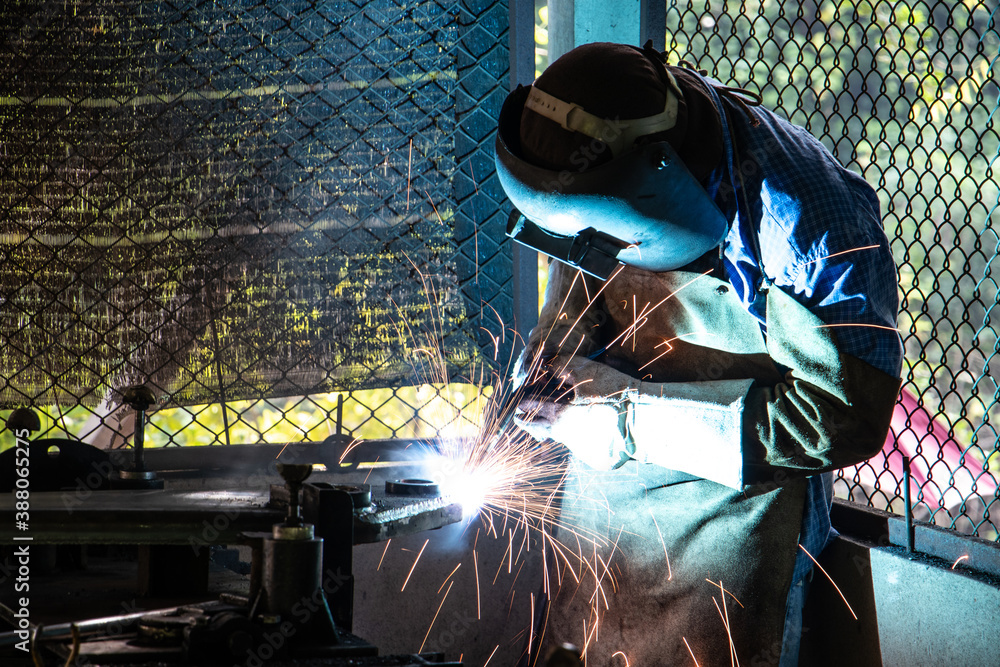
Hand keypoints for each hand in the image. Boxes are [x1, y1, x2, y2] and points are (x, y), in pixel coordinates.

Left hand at [512, 356, 640, 469]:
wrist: (642, 420)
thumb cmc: (615, 393)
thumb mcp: (587, 372)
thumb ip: (562, 367)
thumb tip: (547, 364)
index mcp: (558, 414)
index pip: (527, 406)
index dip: (522, 399)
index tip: (519, 399)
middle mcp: (564, 434)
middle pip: (535, 428)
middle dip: (526, 420)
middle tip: (521, 417)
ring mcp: (578, 449)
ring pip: (557, 438)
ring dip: (554, 429)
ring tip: (556, 420)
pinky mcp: (593, 459)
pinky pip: (581, 448)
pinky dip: (580, 438)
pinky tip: (589, 429)